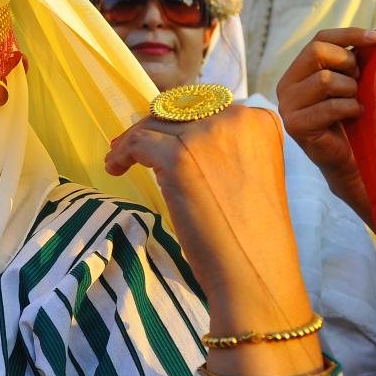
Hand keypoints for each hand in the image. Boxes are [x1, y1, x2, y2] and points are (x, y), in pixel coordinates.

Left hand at [105, 105, 293, 293]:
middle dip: (151, 126)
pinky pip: (138, 143)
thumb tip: (176, 134)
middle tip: (128, 145)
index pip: (204, 105)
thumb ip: (223, 148)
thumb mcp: (247, 173)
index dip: (174, 120)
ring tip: (118, 160)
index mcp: (259, 121)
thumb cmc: (251, 233)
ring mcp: (207, 136)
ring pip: (154, 124)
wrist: (255, 271)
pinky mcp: (179, 156)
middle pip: (176, 109)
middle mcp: (236, 119)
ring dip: (132, 140)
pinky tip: (116, 169)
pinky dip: (122, 153)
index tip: (156, 135)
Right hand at [276, 26, 375, 225]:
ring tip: (353, 103)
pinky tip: (353, 116)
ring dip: (351, 90)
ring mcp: (287, 106)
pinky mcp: (296, 125)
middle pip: (316, 52)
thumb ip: (363, 55)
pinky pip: (330, 106)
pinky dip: (350, 109)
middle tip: (358, 81)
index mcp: (298, 71)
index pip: (319, 39)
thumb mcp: (356, 79)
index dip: (349, 34)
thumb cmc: (353, 115)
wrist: (349, 157)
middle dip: (348, 63)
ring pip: (325, 80)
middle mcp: (286, 85)